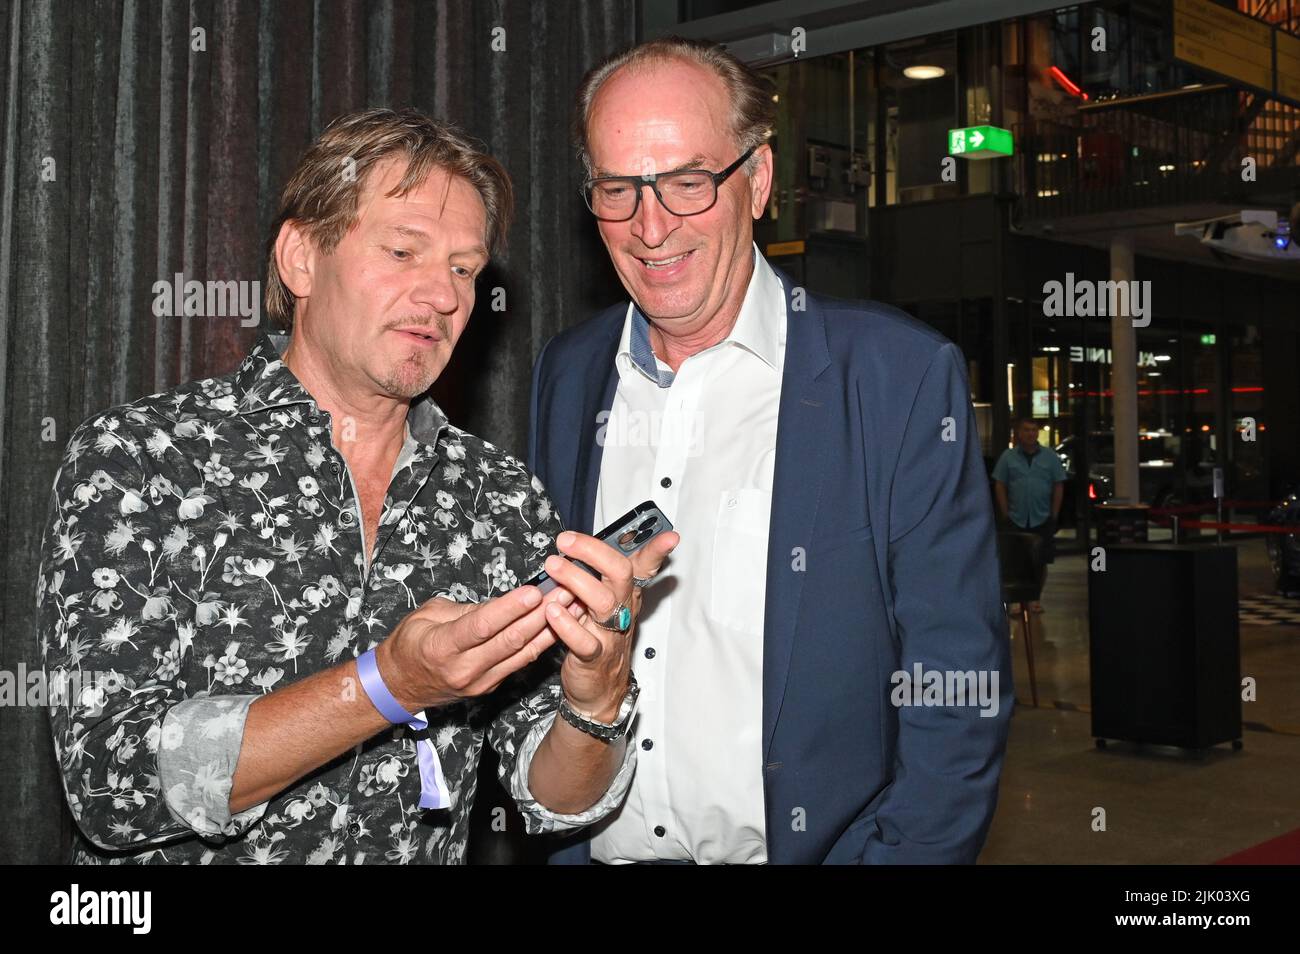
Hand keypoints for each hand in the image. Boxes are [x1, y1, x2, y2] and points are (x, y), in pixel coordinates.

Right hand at [375, 585, 573, 712]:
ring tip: (573, 603)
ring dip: (551, 627)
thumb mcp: (427, 615)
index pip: (482, 626)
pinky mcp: (491, 687)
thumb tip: (503, 601)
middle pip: (510, 640)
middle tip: (566, 589)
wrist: (399, 685)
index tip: (534, 590)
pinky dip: (542, 643)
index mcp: (443, 646)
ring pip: (522, 653)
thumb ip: (464, 610)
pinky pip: (521, 662)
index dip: (510, 609)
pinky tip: (560, 625)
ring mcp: (480, 681)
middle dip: (542, 614)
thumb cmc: (410, 643)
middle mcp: (465, 668)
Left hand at [541, 529, 679, 720]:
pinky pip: (583, 640)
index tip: (670, 537)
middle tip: (566, 541)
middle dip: (594, 552)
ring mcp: (610, 634)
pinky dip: (566, 623)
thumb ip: (596, 577)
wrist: (598, 689)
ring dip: (576, 580)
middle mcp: (622, 609)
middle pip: (621, 574)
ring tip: (553, 566)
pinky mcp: (593, 657)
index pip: (644, 567)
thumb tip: (577, 543)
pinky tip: (551, 610)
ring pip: (603, 602)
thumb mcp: (602, 604)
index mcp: (625, 594)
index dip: (656, 551)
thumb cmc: (597, 637)